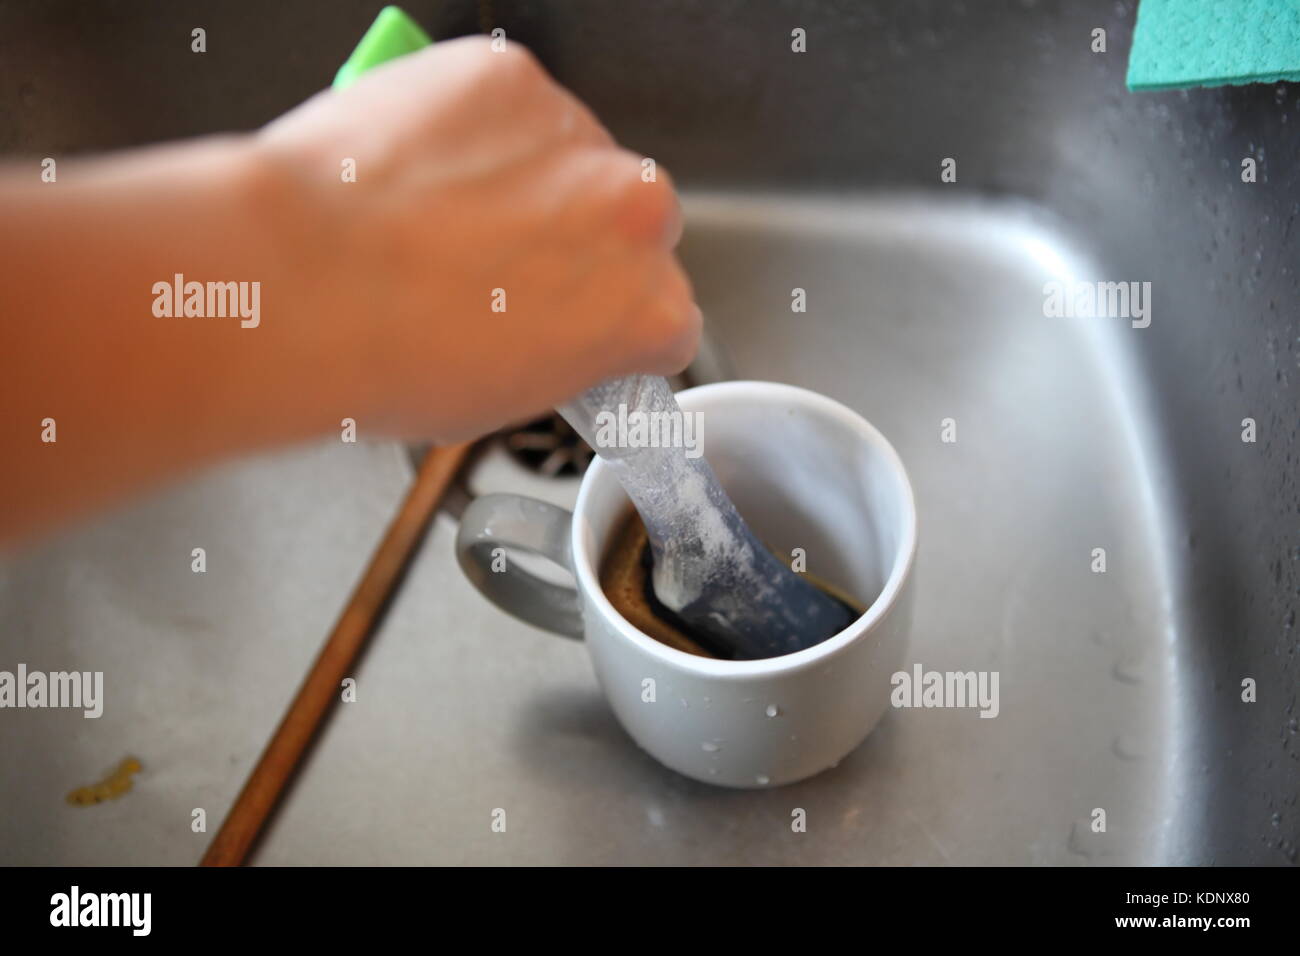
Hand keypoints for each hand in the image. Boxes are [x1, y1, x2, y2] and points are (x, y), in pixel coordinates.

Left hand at [257, 36, 700, 439]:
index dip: (610, 318)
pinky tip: (419, 168)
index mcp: (648, 308)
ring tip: (441, 215)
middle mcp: (635, 212)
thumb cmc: (389, 359)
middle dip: (581, 239)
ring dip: (527, 177)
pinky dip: (471, 125)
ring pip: (570, 154)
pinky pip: (507, 102)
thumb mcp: (504, 400)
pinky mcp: (511, 77)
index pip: (664, 310)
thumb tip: (548, 330)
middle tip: (501, 266)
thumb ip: (565, 354)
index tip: (573, 319)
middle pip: (631, 220)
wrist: (301, 288)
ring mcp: (577, 134)